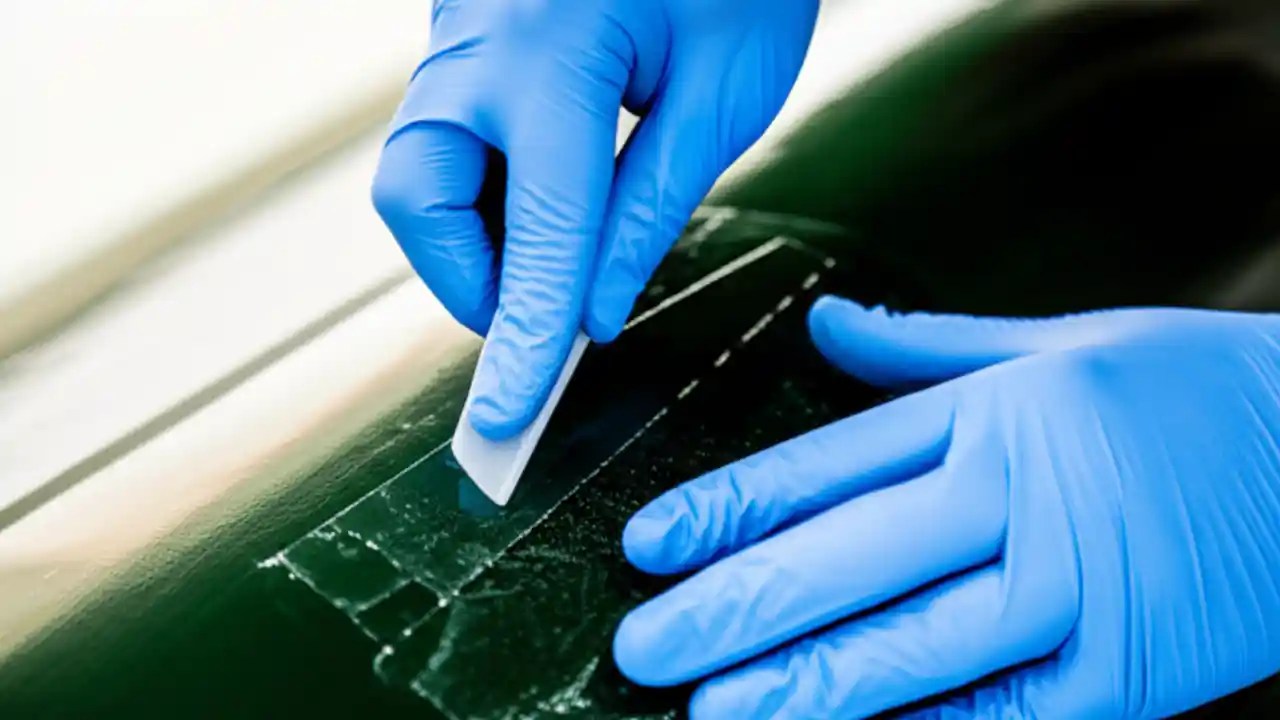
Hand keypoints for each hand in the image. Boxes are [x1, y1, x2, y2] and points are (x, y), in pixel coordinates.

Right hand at [371, 0, 819, 439]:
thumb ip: (648, 206)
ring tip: (561, 257)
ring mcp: (459, 29)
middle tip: (543, 321)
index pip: (539, 231)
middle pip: (418, 198)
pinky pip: (445, 137)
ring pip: (417, 173)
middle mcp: (479, 36)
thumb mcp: (725, 89)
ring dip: (476, 241)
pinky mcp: (465, 34)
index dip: (525, 337)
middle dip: (471, 281)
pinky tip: (551, 200)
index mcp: (554, 45)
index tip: (508, 420)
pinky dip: (487, 194)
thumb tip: (594, 311)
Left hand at [614, 297, 1279, 718]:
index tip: (647, 544)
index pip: (830, 467)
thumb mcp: (1059, 344)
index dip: (729, 509)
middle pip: (851, 564)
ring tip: (711, 713)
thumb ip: (927, 351)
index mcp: (998, 416)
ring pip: (914, 651)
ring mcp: (1077, 597)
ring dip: (805, 689)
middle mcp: (1026, 503)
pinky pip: (1000, 718)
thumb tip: (825, 329)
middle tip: (643, 649)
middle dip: (737, 611)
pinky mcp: (1125, 680)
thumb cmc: (1188, 388)